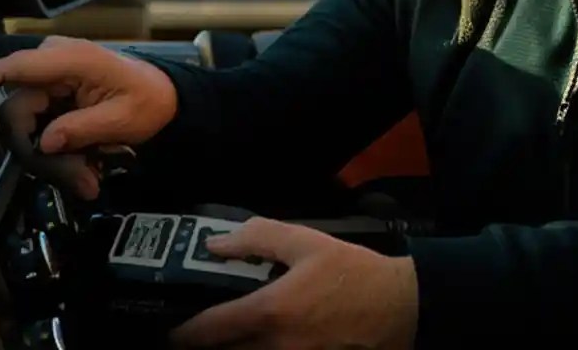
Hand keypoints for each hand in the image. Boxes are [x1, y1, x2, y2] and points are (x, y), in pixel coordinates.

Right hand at [0, 36, 177, 198]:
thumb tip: (45, 141)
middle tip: (83, 181)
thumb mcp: (123, 118)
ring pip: (29, 132)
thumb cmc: (147, 100)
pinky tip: (85, 169)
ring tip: (90, 179)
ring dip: (57, 162)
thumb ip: (83, 127)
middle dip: (45, 154)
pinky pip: (39, 134)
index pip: (23, 66)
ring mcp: (47, 85)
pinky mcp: (48, 103)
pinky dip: (60, 156)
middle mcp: (52, 67)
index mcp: (72, 59)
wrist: (162, 100)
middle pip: (20, 116)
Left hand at [172, 218, 418, 348]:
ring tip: (235, 337)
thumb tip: (217, 243)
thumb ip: (258, 238)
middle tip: (205, 333)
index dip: (183, 333)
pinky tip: (268, 340)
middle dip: (209, 347)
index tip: (174, 330)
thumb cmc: (355, 273)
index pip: (209, 330)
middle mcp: (276, 347)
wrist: (403, 307)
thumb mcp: (307, 242)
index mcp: (270, 312)